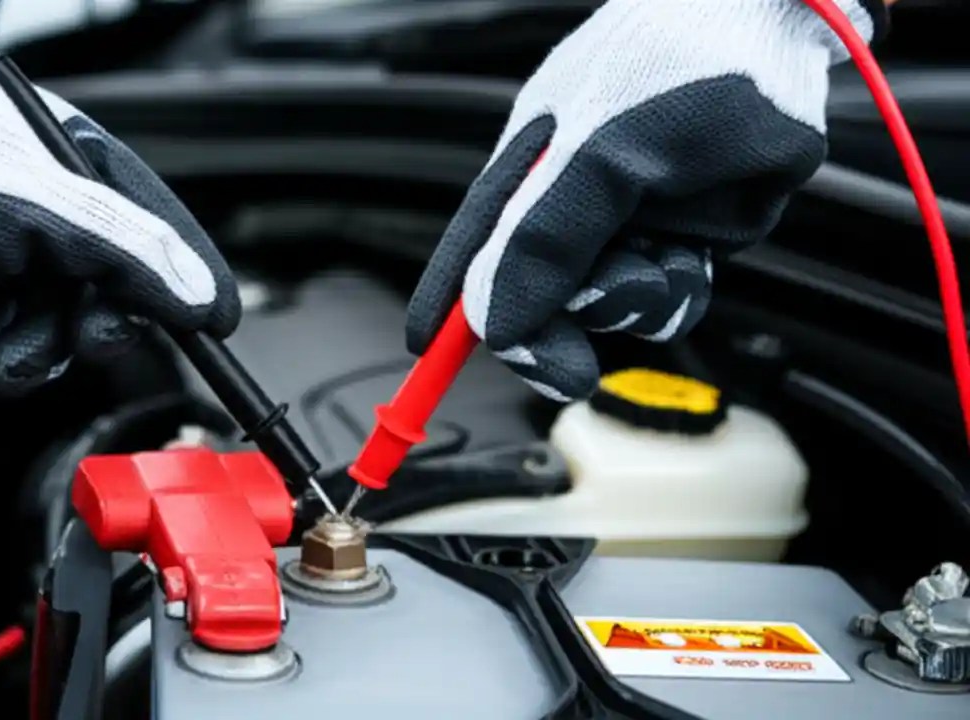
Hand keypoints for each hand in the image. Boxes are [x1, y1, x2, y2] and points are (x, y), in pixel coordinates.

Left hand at [0, 75, 238, 393]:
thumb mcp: (30, 206)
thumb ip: (128, 249)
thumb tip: (197, 289)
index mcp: (53, 154)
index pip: (148, 215)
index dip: (183, 269)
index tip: (216, 316)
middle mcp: (27, 206)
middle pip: (105, 288)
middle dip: (82, 320)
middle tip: (81, 328)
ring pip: (51, 333)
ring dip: (15, 345)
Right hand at [406, 0, 885, 400]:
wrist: (777, 22)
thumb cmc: (676, 61)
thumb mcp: (600, 159)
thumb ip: (542, 245)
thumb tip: (489, 326)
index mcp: (529, 175)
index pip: (475, 253)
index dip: (450, 307)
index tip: (430, 357)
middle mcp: (573, 202)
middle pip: (543, 298)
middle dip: (564, 323)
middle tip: (574, 363)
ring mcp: (631, 220)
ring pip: (615, 306)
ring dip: (638, 301)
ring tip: (662, 259)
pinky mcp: (687, 232)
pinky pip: (671, 296)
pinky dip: (682, 289)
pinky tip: (693, 255)